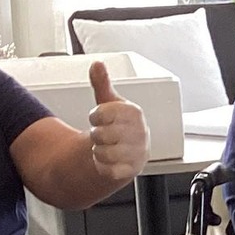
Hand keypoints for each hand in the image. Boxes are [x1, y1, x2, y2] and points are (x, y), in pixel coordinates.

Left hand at [87, 61, 148, 187]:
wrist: (129, 152)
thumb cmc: (118, 124)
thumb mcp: (108, 102)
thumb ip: (102, 83)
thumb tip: (97, 64)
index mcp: (134, 112)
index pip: (101, 113)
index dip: (95, 116)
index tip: (100, 118)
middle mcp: (140, 132)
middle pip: (99, 134)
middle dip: (96, 135)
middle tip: (104, 134)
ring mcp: (137, 152)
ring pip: (101, 152)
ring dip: (98, 151)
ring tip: (107, 147)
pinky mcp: (132, 170)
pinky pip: (107, 169)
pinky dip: (102, 165)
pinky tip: (109, 160)